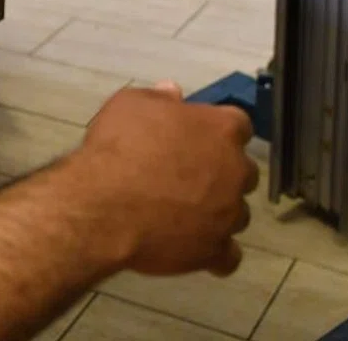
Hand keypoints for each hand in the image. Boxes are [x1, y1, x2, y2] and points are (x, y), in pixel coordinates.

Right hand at [70, 83, 255, 276]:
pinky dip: (216, 252)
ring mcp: (229, 213)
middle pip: (243, 171)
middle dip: (223, 173)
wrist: (104, 205)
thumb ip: (158, 98)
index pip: (238, 124)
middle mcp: (234, 170)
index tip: (197, 136)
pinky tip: (197, 247)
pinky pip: (229, 256)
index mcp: (220, 129)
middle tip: (188, 176)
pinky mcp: (215, 249)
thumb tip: (173, 91)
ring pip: (238, 213)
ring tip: (184, 214)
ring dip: (219, 211)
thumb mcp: (130, 105)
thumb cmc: (117, 147)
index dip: (217, 130)